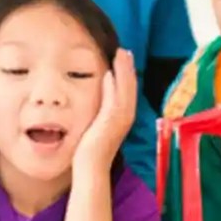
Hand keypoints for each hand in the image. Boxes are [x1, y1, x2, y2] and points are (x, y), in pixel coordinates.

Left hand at [75, 49, 136, 169]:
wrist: (90, 169)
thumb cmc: (89, 152)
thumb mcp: (96, 126)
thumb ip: (101, 110)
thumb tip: (101, 93)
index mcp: (122, 118)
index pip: (127, 92)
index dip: (126, 75)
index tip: (122, 60)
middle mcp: (125, 117)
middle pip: (130, 88)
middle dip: (128, 69)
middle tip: (125, 52)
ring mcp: (120, 120)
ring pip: (126, 90)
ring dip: (124, 72)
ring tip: (121, 54)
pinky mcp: (112, 122)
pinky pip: (116, 99)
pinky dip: (116, 85)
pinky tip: (110, 72)